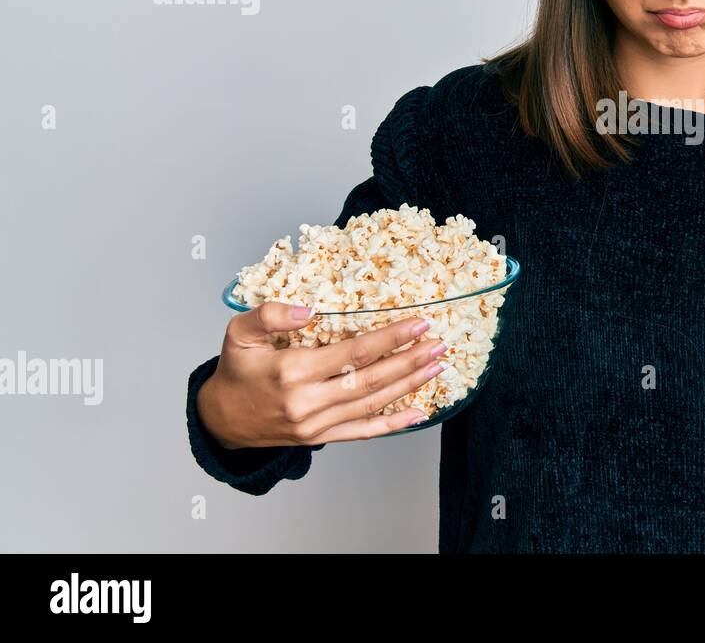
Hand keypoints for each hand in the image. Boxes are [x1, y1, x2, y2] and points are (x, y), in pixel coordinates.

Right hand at [195, 301, 449, 447]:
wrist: (221, 420)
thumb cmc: (236, 371)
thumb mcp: (238, 333)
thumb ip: (268, 314)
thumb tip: (309, 310)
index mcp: (292, 372)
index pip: (354, 353)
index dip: (390, 338)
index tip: (419, 323)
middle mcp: (308, 402)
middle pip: (371, 379)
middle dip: (410, 360)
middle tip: (439, 344)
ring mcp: (317, 424)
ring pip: (373, 404)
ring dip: (410, 385)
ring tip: (436, 366)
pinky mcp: (321, 437)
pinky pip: (364, 431)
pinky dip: (394, 424)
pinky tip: (420, 413)